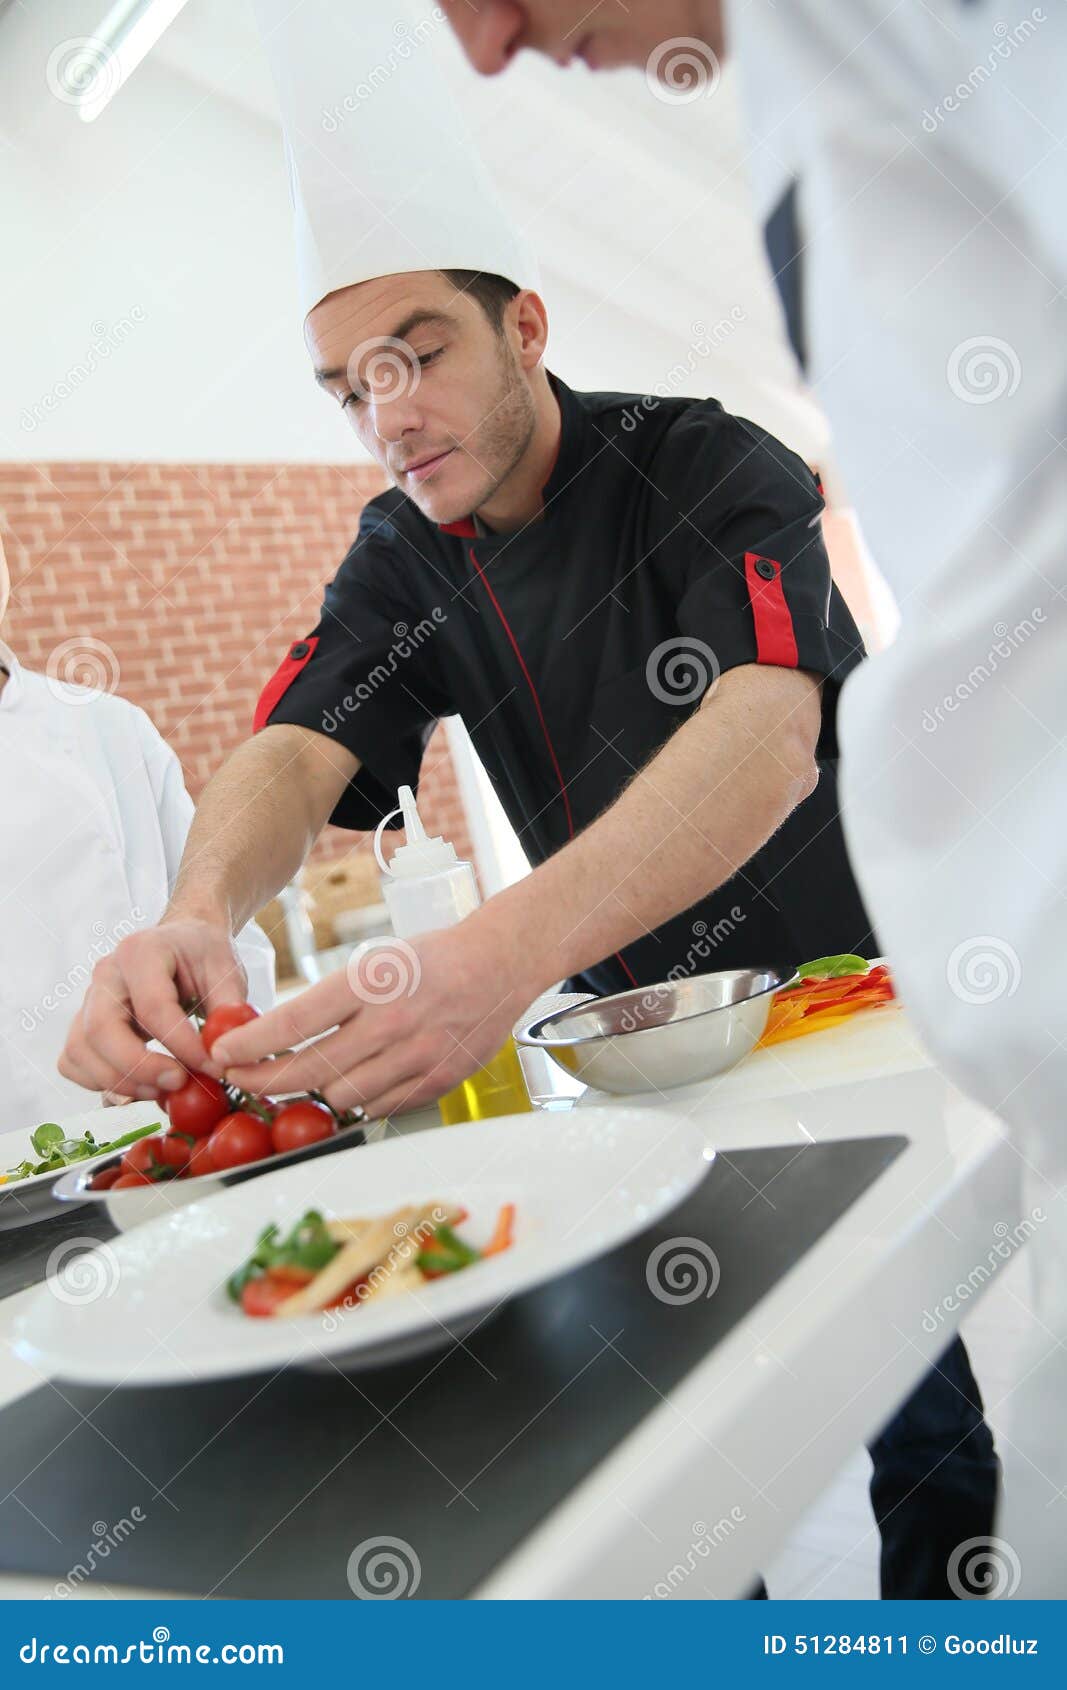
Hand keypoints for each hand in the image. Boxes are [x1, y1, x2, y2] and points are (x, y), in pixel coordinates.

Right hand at [58, 917, 249, 1099]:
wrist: (181, 943)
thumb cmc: (202, 955)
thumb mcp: (227, 970)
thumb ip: (228, 1010)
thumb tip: (223, 1056)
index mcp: (142, 951)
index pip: (153, 1007)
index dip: (182, 1045)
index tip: (212, 1067)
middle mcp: (107, 974)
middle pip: (102, 1029)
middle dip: (140, 1068)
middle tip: (179, 1083)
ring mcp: (89, 999)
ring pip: (81, 1050)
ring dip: (120, 1081)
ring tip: (163, 1090)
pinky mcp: (83, 1024)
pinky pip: (74, 1061)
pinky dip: (99, 1083)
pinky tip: (138, 1088)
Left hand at [213, 914, 545, 1117]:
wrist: (498, 964)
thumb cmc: (433, 959)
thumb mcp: (375, 961)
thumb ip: (333, 1001)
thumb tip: (280, 1035)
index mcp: (370, 983)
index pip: (294, 1023)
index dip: (251, 1045)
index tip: (223, 1053)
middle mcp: (391, 1023)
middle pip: (309, 1070)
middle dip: (263, 1080)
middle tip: (240, 1078)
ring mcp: (416, 1057)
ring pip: (339, 1097)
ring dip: (312, 1094)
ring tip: (298, 1082)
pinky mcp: (436, 1081)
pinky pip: (378, 1108)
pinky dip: (356, 1103)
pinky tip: (348, 1087)